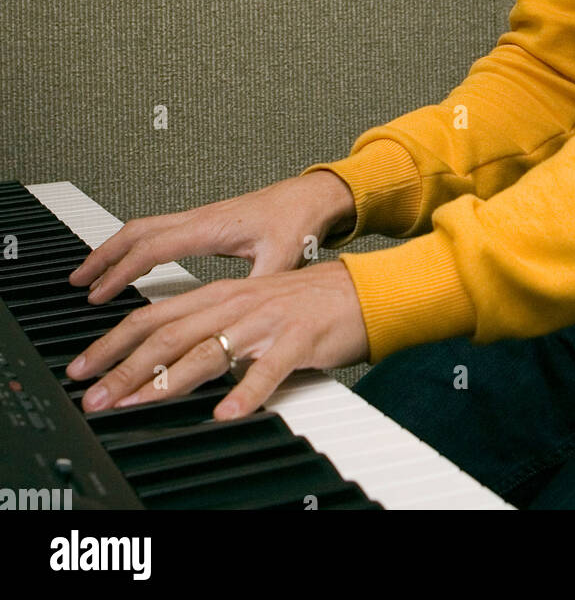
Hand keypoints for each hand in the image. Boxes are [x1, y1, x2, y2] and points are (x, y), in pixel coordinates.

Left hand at [66, 260, 369, 418]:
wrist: (361, 290)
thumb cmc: (305, 304)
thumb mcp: (248, 308)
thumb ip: (209, 328)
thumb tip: (163, 359)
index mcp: (220, 296)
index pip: (155, 316)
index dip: (114, 342)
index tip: (85, 367)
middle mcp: (236, 304)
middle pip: (169, 334)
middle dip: (125, 367)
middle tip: (96, 395)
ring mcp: (265, 322)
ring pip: (208, 350)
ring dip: (168, 382)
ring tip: (140, 404)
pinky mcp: (298, 340)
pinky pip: (269, 370)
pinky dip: (246, 392)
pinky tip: (227, 411)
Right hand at [68, 172, 355, 303]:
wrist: (311, 198)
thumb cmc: (298, 223)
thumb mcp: (281, 260)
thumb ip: (259, 290)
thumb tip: (243, 321)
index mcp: (210, 228)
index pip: (153, 248)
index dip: (122, 272)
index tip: (98, 294)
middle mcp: (198, 219)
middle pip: (136, 232)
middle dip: (103, 256)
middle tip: (76, 282)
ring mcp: (199, 219)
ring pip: (143, 228)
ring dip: (114, 249)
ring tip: (90, 274)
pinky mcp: (204, 223)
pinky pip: (157, 231)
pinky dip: (134, 246)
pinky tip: (130, 265)